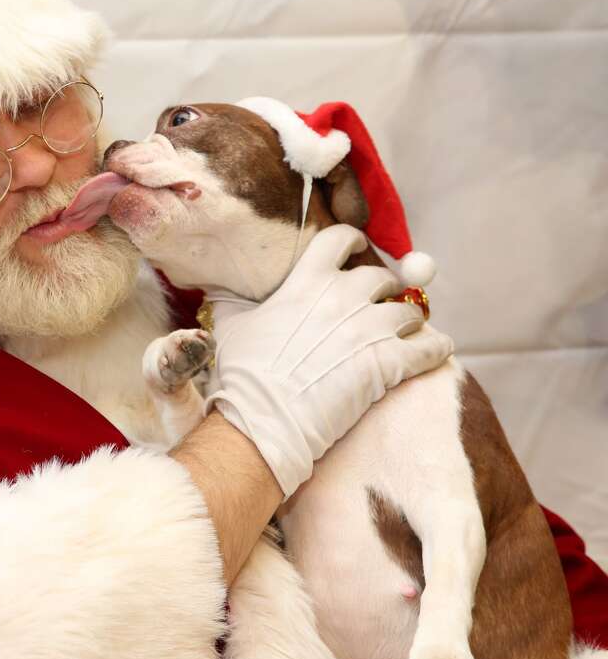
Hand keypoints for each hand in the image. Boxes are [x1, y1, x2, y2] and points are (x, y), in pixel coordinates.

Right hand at [208, 224, 453, 496]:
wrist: (263, 419)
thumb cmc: (243, 375)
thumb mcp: (232, 325)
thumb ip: (235, 300)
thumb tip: (222, 288)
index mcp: (306, 282)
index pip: (340, 240)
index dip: (353, 242)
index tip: (358, 250)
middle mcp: (342, 296)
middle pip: (382, 277)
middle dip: (386, 289)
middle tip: (383, 305)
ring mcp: (369, 329)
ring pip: (411, 310)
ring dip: (411, 320)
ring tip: (408, 333)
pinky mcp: (389, 363)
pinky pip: (430, 346)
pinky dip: (436, 347)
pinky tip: (436, 350)